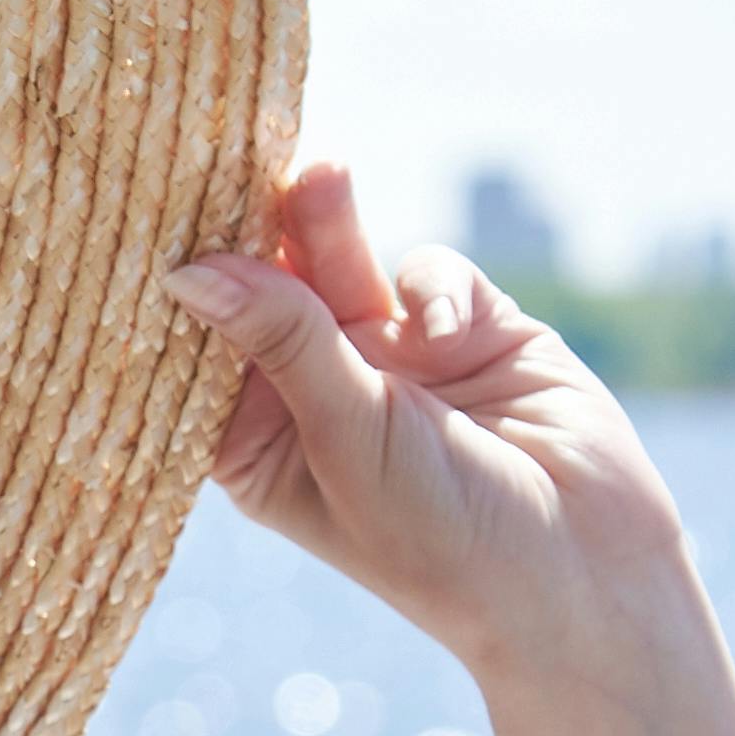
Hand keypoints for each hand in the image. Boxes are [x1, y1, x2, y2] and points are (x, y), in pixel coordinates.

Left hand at [168, 163, 699, 699]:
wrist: (582, 572)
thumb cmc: (441, 540)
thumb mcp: (347, 436)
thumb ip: (283, 339)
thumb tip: (188, 271)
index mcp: (263, 444)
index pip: (203, 350)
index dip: (185, 289)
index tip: (152, 221)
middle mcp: (320, 395)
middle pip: (269, 292)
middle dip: (259, 231)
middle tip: (239, 163)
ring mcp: (393, 359)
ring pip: (342, 264)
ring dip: (329, 223)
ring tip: (320, 172)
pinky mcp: (468, 329)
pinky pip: (430, 274)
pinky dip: (436, 289)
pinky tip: (446, 334)